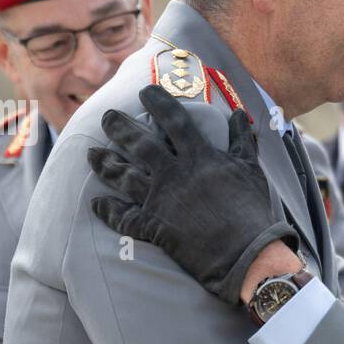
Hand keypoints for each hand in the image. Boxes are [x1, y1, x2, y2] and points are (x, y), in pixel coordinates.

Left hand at [88, 85, 297, 305]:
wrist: (246, 252)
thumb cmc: (252, 210)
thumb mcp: (251, 169)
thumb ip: (242, 139)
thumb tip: (239, 114)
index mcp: (199, 156)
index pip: (174, 120)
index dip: (158, 102)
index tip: (145, 92)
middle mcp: (174, 173)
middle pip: (139, 144)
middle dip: (119, 128)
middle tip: (106, 117)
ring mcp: (160, 199)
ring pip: (124, 176)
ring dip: (105, 164)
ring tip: (91, 154)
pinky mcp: (154, 226)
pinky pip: (124, 217)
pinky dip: (108, 211)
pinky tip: (95, 204)